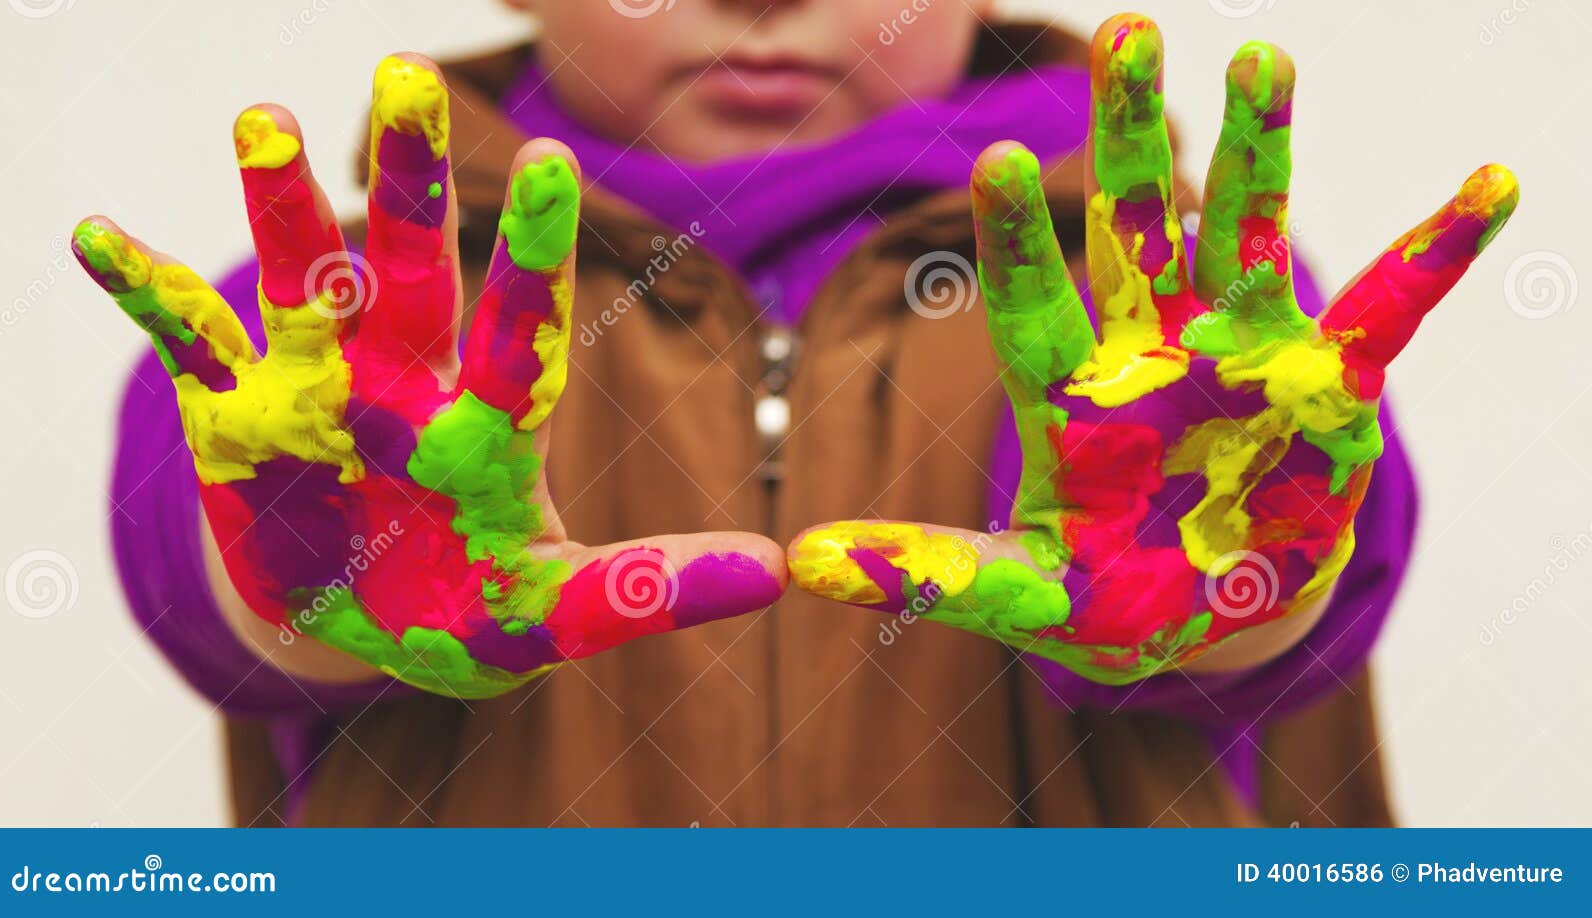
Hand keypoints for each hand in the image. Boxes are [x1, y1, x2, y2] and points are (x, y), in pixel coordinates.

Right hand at [74, 54, 784, 698]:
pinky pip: (190, 341)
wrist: (369, 630)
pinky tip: (97, 235)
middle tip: (407, 73)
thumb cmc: (470, 612)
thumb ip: (648, 592)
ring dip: (282, 204)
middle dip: (411, 180)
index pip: (518, 323)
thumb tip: (778, 574)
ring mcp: (319, 389)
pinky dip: (147, 291)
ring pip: (304, 276)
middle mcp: (407, 379)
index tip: (556, 158)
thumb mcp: (555, 616)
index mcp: (489, 420)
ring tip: (264, 118)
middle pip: (413, 265)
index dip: (535, 249)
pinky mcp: (240, 415)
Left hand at [787, 15, 1516, 683]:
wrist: (1211, 612)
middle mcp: (1152, 349)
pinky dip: (1436, 251)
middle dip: (1134, 136)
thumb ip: (936, 576)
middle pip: (1137, 226)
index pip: (1036, 300)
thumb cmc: (1114, 600)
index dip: (1021, 236)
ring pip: (1246, 233)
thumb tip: (805, 564)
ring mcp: (1243, 355)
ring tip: (1267, 58)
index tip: (999, 158)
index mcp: (1072, 393)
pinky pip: (1388, 306)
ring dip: (1260, 151)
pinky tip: (1490, 183)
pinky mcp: (1327, 383)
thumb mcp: (1029, 594)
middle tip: (1127, 29)